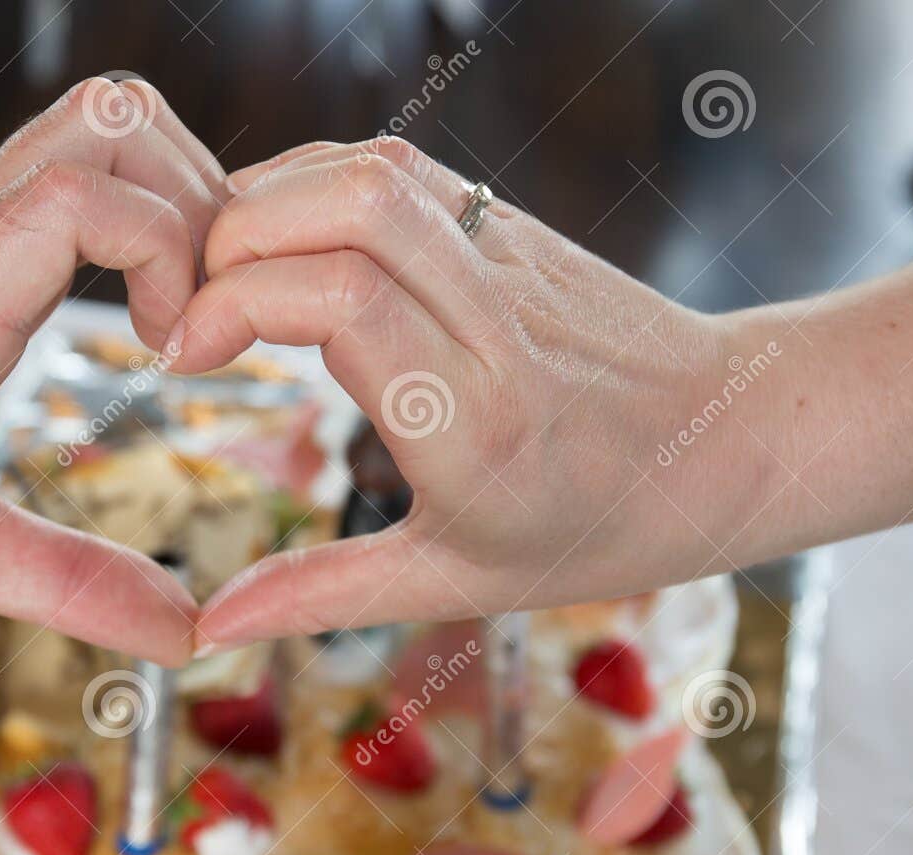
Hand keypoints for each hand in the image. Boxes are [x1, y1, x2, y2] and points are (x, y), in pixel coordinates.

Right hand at [167, 137, 743, 649]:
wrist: (731, 440)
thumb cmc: (601, 525)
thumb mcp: (457, 582)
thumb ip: (323, 595)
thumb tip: (209, 627)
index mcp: (475, 424)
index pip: (339, 299)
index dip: (233, 303)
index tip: (182, 355)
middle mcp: (496, 325)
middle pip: (350, 213)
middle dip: (233, 240)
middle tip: (188, 307)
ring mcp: (511, 259)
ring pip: (374, 172)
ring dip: (270, 197)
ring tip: (224, 268)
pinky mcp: (514, 223)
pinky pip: (403, 168)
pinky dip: (319, 180)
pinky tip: (285, 236)